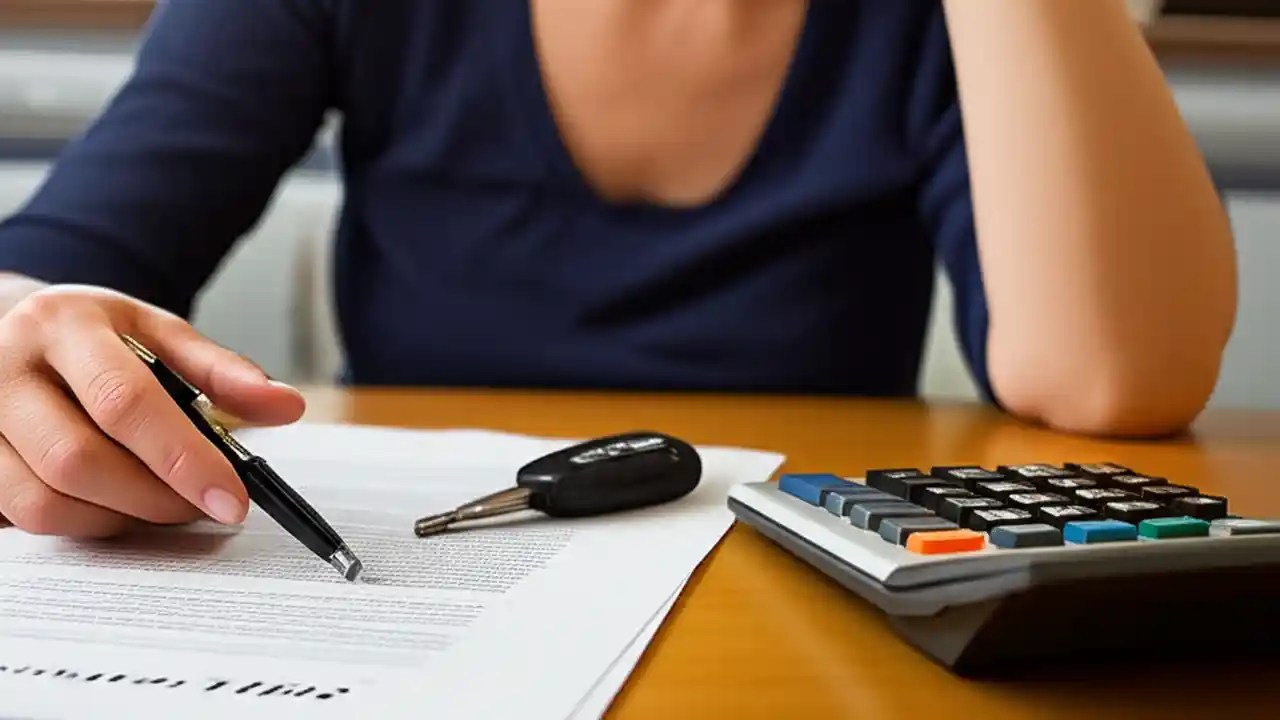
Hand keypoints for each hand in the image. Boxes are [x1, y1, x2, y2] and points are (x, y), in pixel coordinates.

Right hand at [0, 282, 304, 537]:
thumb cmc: (94, 337)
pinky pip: (26, 518)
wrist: (9, 331)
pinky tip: (117, 506)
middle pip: (78, 460)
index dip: (183, 458)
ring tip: (163, 504)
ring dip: (119, 518)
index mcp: (62, 325)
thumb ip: (222, 370)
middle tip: (203, 506)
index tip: (232, 499)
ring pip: (46, 501)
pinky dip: (84, 523)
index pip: (124, 401)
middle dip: (155, 498)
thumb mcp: (158, 332)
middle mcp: (3, 370)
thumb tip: (288, 406)